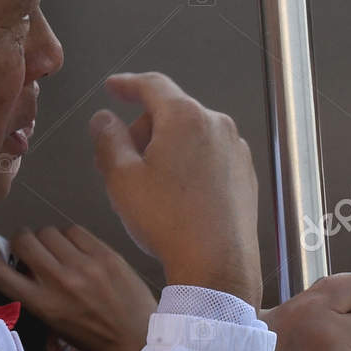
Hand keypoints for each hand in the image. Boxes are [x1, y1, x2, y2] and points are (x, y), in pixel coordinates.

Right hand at [0, 225, 156, 350]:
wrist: (138, 338)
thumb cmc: (94, 337)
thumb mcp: (54, 324)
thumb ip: (35, 295)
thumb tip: (22, 265)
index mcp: (43, 305)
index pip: (1, 273)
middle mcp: (60, 281)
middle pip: (24, 240)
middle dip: (21, 241)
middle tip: (29, 247)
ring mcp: (84, 265)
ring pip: (49, 231)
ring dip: (47, 238)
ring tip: (57, 249)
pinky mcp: (105, 254)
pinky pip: (75, 230)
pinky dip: (71, 236)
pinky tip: (77, 248)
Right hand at [91, 73, 260, 305]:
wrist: (217, 265)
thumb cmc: (167, 221)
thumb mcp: (122, 179)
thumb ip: (108, 139)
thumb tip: (104, 118)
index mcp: (185, 117)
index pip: (152, 85)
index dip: (127, 84)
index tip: (114, 87)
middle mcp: (217, 125)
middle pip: (172, 112)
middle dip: (144, 129)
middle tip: (121, 161)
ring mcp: (236, 150)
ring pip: (192, 136)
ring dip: (167, 148)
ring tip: (150, 185)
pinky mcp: (245, 175)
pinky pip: (211, 157)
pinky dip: (190, 164)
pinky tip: (178, 197)